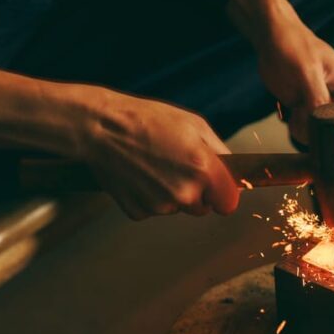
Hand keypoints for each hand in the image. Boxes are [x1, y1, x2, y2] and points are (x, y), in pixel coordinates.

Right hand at [75, 88, 238, 219]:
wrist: (100, 128)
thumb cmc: (148, 121)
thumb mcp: (194, 125)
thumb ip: (220, 152)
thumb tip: (233, 171)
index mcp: (204, 170)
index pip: (229, 203)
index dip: (222, 194)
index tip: (216, 187)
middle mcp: (185, 193)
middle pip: (203, 208)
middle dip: (196, 192)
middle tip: (176, 166)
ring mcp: (160, 206)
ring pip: (177, 208)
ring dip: (171, 194)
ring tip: (153, 166)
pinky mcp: (139, 212)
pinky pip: (153, 210)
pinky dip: (148, 197)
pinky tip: (138, 175)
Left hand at [229, 0, 333, 143]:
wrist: (271, 37)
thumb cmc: (294, 45)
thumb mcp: (307, 71)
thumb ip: (317, 98)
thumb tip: (324, 123)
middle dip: (324, 135)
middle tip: (307, 123)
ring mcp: (322, 106)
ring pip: (321, 134)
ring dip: (307, 131)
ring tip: (296, 113)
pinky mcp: (306, 109)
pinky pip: (305, 129)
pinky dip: (296, 127)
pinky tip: (290, 113)